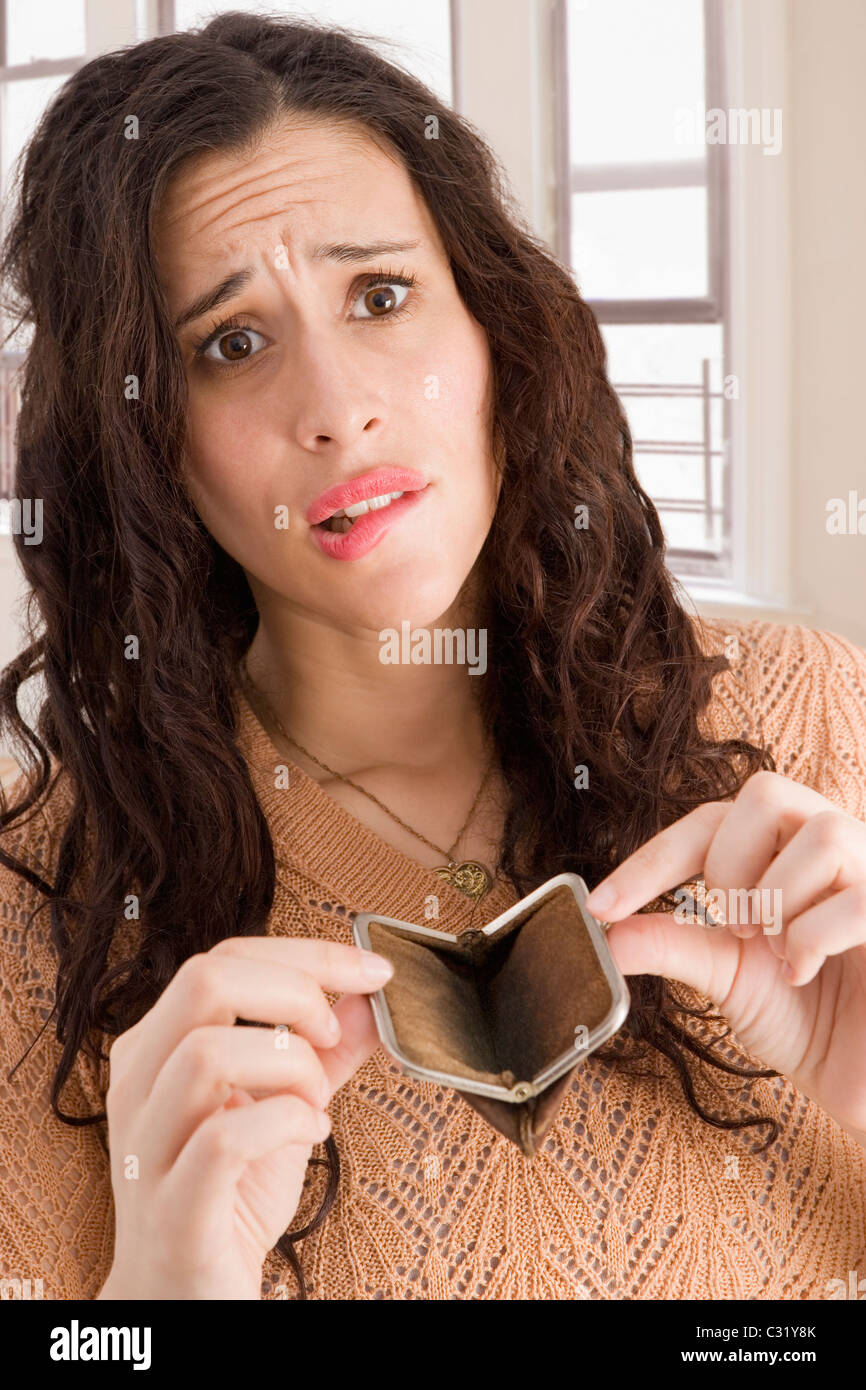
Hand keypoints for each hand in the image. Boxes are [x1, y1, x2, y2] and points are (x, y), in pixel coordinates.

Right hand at [97, 937, 392, 1299]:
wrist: (185, 1301)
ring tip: (315, 1100)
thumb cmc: (229, 1199)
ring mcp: (147, 1146)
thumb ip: (325, 1053)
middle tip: (329, 1035)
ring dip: (289, 1065)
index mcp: (159, 1047)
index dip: (308, 955)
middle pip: (205, 980)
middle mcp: (138, 1085)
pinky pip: (224, 1139)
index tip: (373, 971)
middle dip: (293, 991)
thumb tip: (367, 996)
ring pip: (208, 1051)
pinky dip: (286, 1124)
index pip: (225, 958)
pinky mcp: (172, 1209)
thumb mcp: (286, 1108)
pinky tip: (311, 1136)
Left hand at [583, 771, 865, 1148]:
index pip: (710, 822)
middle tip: (733, 927)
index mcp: (785, 849)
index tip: (602, 905)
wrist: (863, 1077)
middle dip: (730, 863)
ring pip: (821, 836)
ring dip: (779, 900)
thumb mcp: (727, 975)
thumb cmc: (811, 1016)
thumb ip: (671, 944)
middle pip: (766, 793)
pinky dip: (813, 938)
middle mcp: (834, 845)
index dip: (651, 860)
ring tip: (779, 951)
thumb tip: (605, 933)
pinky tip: (805, 971)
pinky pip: (856, 900)